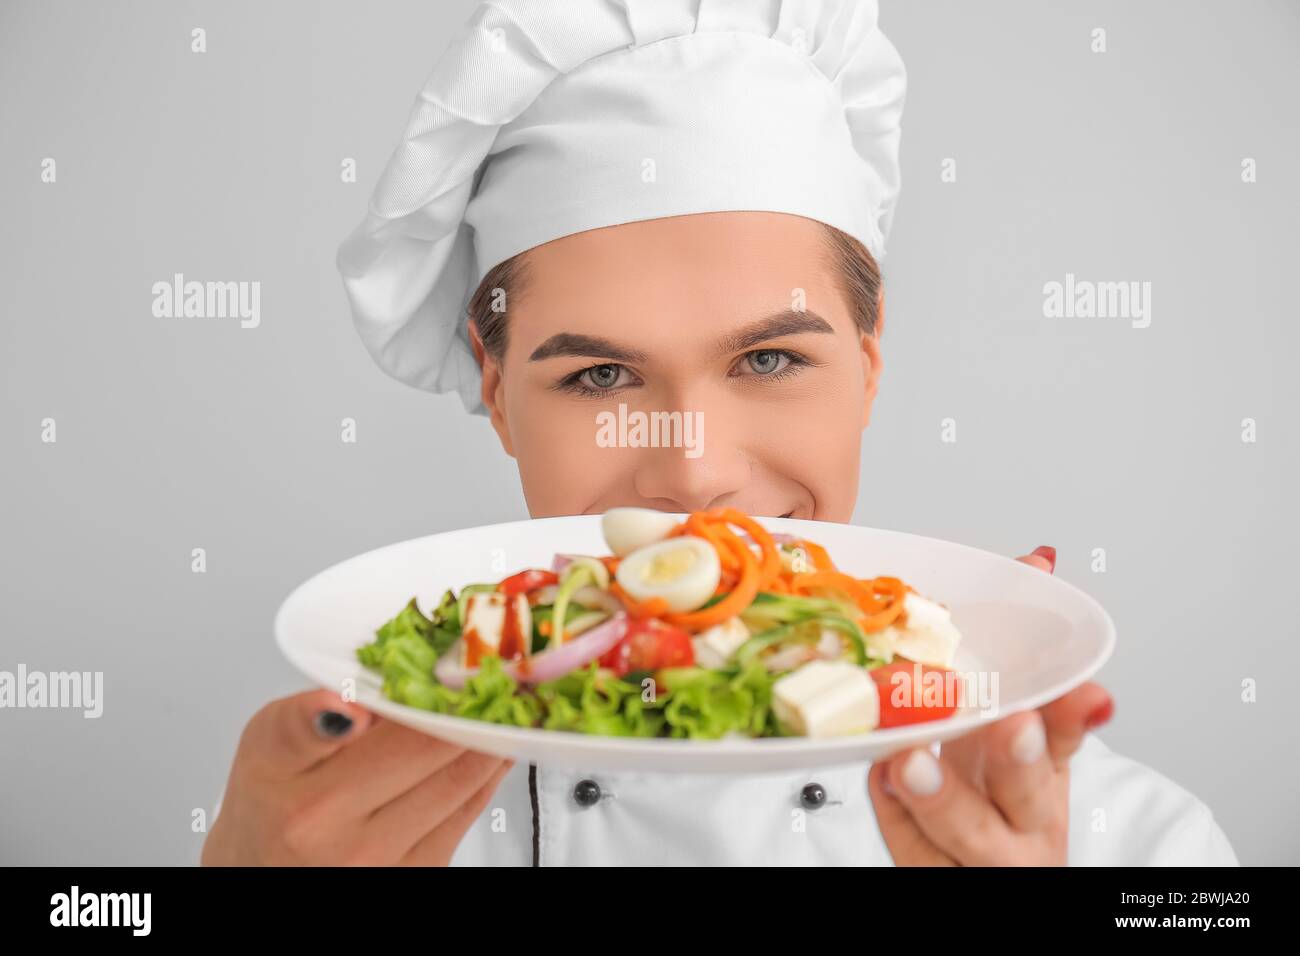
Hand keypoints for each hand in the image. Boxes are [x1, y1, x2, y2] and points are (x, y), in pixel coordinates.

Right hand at [202, 689, 511, 865]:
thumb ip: (319, 706)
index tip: (352, 706)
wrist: (267, 866)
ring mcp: (369, 855)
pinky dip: (488, 770)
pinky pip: (468, 809)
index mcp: (278, 768)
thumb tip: (396, 680)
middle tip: (491, 670)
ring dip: (490, 733)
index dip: (331, 718)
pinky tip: (497, 744)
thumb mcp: (273, 739)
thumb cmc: (275, 795)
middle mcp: (318, 819)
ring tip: (507, 700)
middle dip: (464, 704)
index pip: (303, 732)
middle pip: (415, 746)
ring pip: (456, 777)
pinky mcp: (412, 874)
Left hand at [866, 546, 1114, 864]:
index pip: (1067, 744)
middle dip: (1019, 761)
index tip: (1086, 692)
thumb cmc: (998, 802)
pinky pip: (907, 843)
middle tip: (1009, 723)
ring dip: (942, 798)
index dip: (1074, 717)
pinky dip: (893, 811)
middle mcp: (1020, 823)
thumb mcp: (1021, 739)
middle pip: (1030, 799)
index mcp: (1043, 782)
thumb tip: (1039, 561)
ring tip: (912, 762)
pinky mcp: (930, 871)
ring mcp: (976, 856)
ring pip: (968, 834)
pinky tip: (880, 778)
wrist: (978, 877)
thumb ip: (1025, 658)